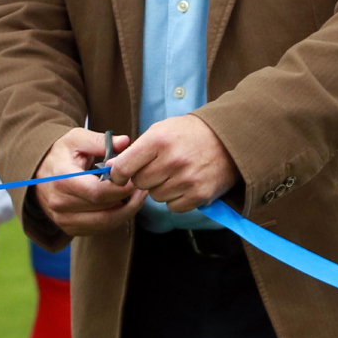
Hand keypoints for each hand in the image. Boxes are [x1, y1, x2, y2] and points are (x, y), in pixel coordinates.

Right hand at [34, 128, 145, 236]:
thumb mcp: (77, 139)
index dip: (120, 188)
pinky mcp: (69, 228)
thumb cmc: (61, 153)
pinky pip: (99, 228)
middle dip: (128, 199)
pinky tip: (124, 204)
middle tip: (143, 185)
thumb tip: (125, 142)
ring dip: (126, 211)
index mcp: (62, 180)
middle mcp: (60, 204)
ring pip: (105, 223)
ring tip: (138, 195)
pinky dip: (116, 218)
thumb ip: (100, 142)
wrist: (38, 172)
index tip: (135, 178)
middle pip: (104, 209)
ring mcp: (63, 219)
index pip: (97, 192)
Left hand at [110, 114, 238, 213]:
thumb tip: (109, 169)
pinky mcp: (199, 194)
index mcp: (159, 141)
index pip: (123, 167)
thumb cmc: (189, 134)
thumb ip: (135, 150)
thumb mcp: (160, 131)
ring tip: (176, 173)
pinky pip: (173, 207)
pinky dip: (177, 199)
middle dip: (145, 177)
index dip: (118, 174)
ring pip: (156, 196)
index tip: (120, 175)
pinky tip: (186, 184)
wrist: (228, 139)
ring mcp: (187, 179)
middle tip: (159, 167)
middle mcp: (173, 160)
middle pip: (140, 183)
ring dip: (161, 188)